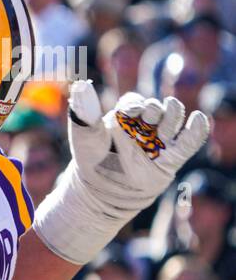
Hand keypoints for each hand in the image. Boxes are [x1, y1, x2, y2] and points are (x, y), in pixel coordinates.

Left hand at [33, 80, 209, 263]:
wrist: (102, 193)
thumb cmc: (92, 162)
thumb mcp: (85, 138)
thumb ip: (84, 114)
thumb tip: (81, 86)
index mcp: (122, 117)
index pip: (134, 101)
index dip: (134, 103)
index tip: (130, 111)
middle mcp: (143, 126)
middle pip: (156, 108)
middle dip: (154, 109)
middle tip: (148, 117)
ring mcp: (158, 141)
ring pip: (173, 120)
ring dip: (173, 116)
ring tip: (166, 120)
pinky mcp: (171, 158)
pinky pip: (189, 141)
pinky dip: (196, 130)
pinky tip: (198, 120)